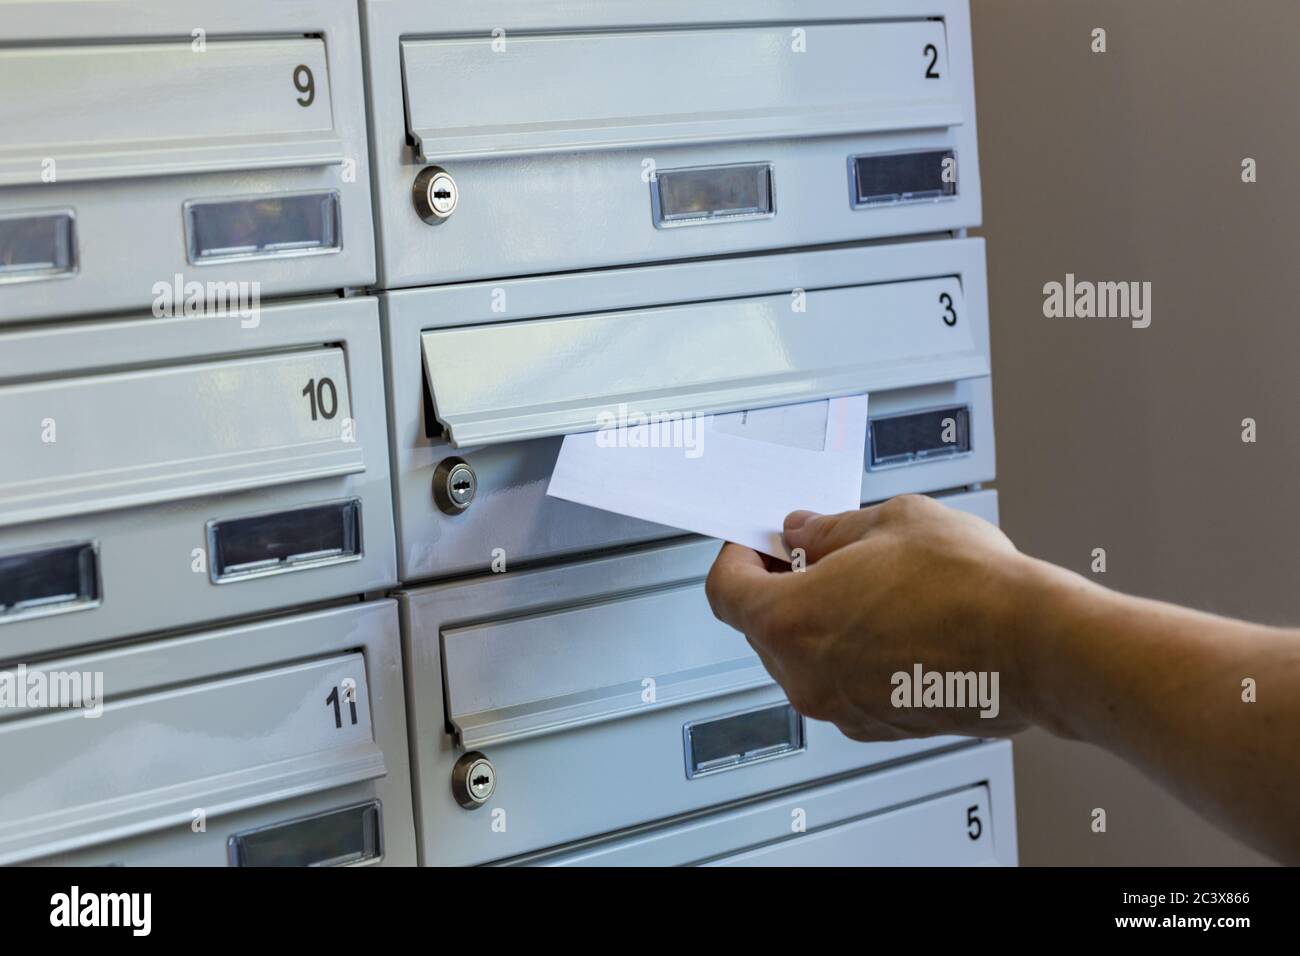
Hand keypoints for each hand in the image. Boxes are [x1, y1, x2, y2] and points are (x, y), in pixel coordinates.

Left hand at [705, 494, 1046, 740]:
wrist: (1036, 647)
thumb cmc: (969, 588)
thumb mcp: (890, 522)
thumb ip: (830, 529)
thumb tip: (806, 532)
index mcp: (789, 622)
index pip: (725, 590)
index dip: (738, 557)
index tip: (759, 542)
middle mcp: (805, 677)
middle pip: (762, 627)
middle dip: (781, 586)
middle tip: (817, 552)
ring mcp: (842, 709)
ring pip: (804, 658)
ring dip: (819, 621)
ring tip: (869, 583)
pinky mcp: (880, 725)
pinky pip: (843, 683)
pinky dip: (852, 653)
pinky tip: (894, 620)